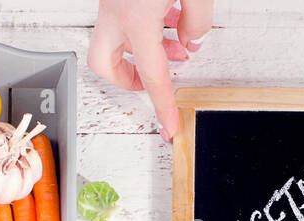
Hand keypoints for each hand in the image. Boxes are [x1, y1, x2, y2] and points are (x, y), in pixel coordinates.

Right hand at [88, 0, 214, 140]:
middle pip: (105, 63)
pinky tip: (169, 19)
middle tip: (153, 84)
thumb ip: (198, 20)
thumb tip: (192, 41)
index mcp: (135, 16)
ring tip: (176, 49)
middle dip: (127, 80)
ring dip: (141, 53)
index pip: (151, 74)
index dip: (162, 105)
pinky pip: (123, 19)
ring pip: (113, 40)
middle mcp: (115, 10)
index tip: (169, 125)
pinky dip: (143, 28)